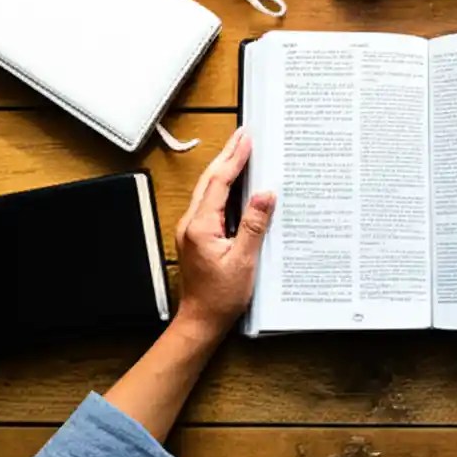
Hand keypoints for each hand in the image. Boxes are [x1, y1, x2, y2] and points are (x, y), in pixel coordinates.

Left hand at [173, 126, 275, 341]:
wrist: (200, 321)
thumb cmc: (220, 298)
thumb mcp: (243, 261)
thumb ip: (254, 225)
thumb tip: (265, 195)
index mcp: (201, 226)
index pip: (219, 182)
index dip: (234, 159)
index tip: (247, 140)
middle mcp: (192, 223)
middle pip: (211, 180)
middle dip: (228, 155)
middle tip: (244, 134)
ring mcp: (193, 229)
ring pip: (209, 189)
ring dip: (225, 168)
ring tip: (242, 150)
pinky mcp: (198, 235)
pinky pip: (211, 203)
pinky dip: (225, 187)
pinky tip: (237, 183)